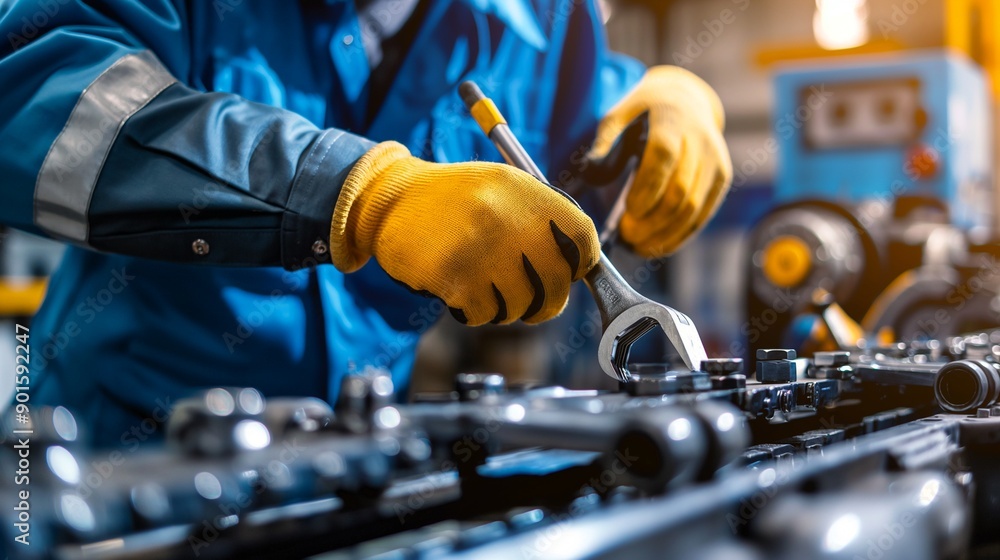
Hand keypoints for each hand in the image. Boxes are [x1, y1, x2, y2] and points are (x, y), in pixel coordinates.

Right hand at [330, 141, 599, 325]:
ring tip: (478, 282)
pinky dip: (472, 311)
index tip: (566, 273)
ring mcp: (481, 247)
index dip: (578, 265)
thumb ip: (541, 223)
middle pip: (555, 283)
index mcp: (525, 191)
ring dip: (502, 306)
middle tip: (523, 296)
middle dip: (542, 300)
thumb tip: (577, 268)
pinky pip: (484, 314)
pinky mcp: (454, 276)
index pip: (582, 239)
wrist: (388, 199)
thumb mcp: (500, 190)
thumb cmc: (450, 202)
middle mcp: (507, 217)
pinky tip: (456, 287)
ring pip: (519, 305)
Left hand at [590, 66, 732, 256]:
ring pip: (693, 207)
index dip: (648, 186)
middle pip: (680, 188)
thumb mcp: (620, 114)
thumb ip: (605, 139)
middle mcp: (701, 138)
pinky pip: (702, 214)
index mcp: (672, 117)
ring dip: (665, 233)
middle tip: (626, 236)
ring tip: (637, 246)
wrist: (685, 100)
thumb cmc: (643, 112)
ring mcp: (715, 159)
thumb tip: (590, 170)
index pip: (664, 155)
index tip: (628, 210)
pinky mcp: (721, 178)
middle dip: (652, 219)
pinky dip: (679, 235)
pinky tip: (657, 246)